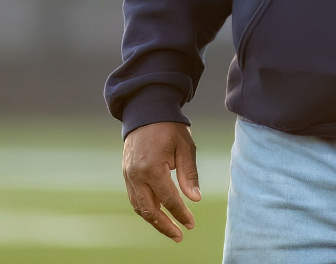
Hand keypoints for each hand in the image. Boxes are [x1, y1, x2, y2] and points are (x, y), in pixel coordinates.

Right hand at [122, 122, 200, 241]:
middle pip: (149, 210)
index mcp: (152, 168)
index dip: (180, 213)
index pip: (168, 199)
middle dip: (164, 225)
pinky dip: (146, 209)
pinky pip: (135, 198)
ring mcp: (128, 176)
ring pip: (139, 206)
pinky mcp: (126, 175)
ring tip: (170, 229)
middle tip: (179, 235)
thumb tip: (195, 199)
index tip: (191, 224)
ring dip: (153, 220)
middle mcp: (136, 176)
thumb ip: (189, 174)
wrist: (147, 113)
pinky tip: (158, 214)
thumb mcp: (186, 147)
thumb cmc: (170, 128)